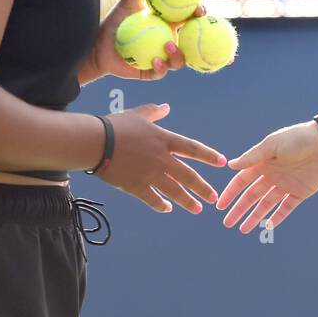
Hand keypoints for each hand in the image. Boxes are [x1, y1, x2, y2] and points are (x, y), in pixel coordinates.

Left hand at [88, 0, 202, 80]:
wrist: (97, 46)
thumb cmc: (115, 22)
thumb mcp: (127, 2)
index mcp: (168, 25)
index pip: (188, 20)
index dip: (198, 15)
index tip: (199, 9)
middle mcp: (168, 41)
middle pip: (191, 42)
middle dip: (201, 38)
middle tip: (195, 29)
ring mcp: (162, 58)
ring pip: (179, 60)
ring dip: (178, 54)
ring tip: (168, 45)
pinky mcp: (151, 72)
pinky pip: (160, 72)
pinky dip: (160, 67)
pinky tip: (156, 61)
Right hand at [93, 103, 224, 212]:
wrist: (96, 142)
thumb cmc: (115, 126)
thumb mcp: (137, 114)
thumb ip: (154, 112)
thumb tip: (166, 107)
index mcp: (164, 139)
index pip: (192, 148)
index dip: (208, 155)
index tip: (222, 162)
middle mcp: (161, 158)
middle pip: (188, 175)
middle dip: (202, 187)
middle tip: (213, 197)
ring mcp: (150, 174)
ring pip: (174, 191)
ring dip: (187, 201)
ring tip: (198, 209)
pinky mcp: (136, 186)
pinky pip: (153, 199)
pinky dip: (161, 205)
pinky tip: (167, 208)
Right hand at [217, 121, 317, 232]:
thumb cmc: (297, 138)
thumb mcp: (272, 145)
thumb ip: (252, 157)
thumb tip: (230, 165)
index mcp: (262, 163)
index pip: (242, 181)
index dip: (231, 193)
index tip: (220, 206)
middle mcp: (272, 175)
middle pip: (251, 196)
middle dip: (239, 209)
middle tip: (227, 224)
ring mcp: (285, 185)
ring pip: (266, 205)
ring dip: (254, 217)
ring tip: (242, 230)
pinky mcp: (300, 193)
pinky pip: (286, 208)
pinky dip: (277, 218)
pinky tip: (266, 226)